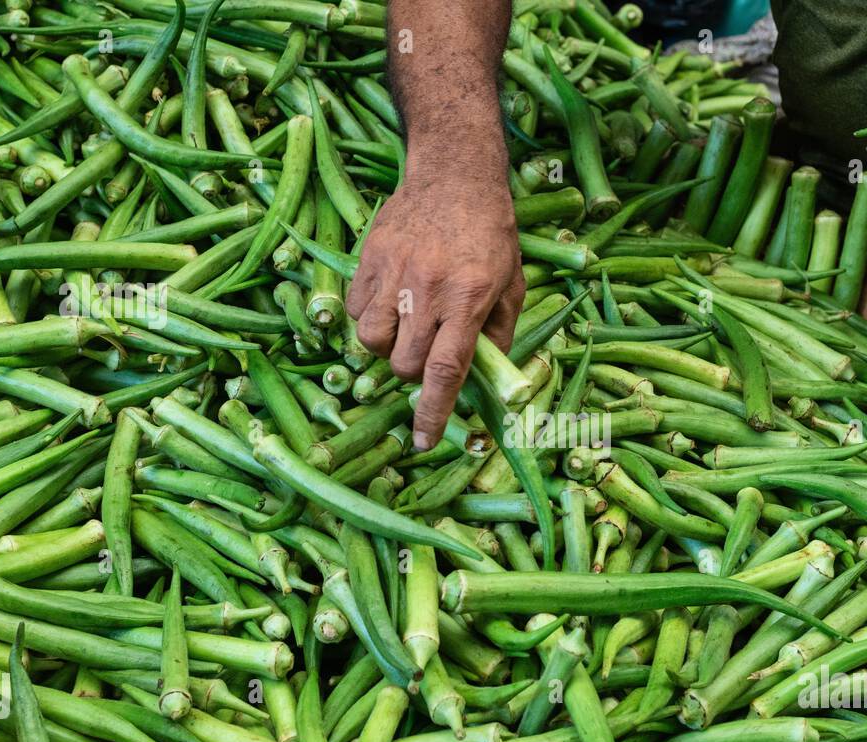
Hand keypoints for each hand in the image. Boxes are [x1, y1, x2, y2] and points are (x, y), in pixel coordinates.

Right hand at [347, 168, 524, 450]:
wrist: (454, 174)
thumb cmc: (491, 234)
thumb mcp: (512, 285)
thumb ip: (498, 335)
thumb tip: (485, 381)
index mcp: (467, 300)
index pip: (444, 371)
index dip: (432, 413)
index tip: (421, 442)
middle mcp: (428, 290)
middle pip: (403, 363)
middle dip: (412, 372)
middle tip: (427, 353)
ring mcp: (393, 273)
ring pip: (370, 341)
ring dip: (386, 347)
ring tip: (405, 328)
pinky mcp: (369, 259)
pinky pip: (354, 309)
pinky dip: (368, 317)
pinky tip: (390, 302)